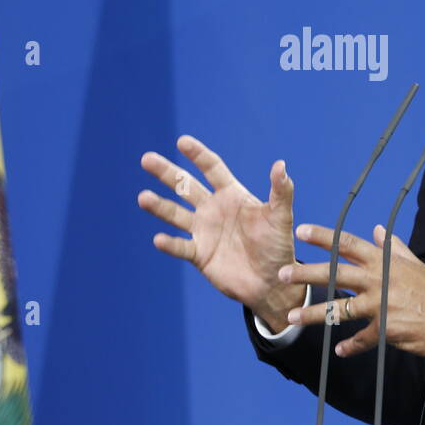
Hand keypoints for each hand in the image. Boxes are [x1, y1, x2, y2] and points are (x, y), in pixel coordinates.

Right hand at [138, 135, 303, 330]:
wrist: (272, 282)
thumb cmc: (278, 246)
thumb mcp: (281, 217)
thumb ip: (281, 191)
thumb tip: (281, 165)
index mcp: (232, 195)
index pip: (211, 168)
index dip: (197, 155)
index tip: (182, 141)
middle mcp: (213, 209)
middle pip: (185, 186)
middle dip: (167, 173)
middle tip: (147, 159)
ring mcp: (203, 231)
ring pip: (176, 214)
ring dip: (159, 206)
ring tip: (143, 197)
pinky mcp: (199, 255)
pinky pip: (181, 247)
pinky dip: (170, 244)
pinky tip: (159, 239)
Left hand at [282, 223, 424, 357]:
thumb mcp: (413, 262)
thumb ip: (392, 247)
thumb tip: (376, 231)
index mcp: (383, 262)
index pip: (348, 244)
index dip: (323, 236)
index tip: (301, 232)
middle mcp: (378, 280)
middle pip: (335, 274)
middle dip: (306, 273)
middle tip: (282, 274)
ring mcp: (380, 306)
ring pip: (339, 309)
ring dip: (314, 314)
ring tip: (293, 316)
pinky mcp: (386, 330)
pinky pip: (360, 339)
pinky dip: (349, 345)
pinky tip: (338, 349)